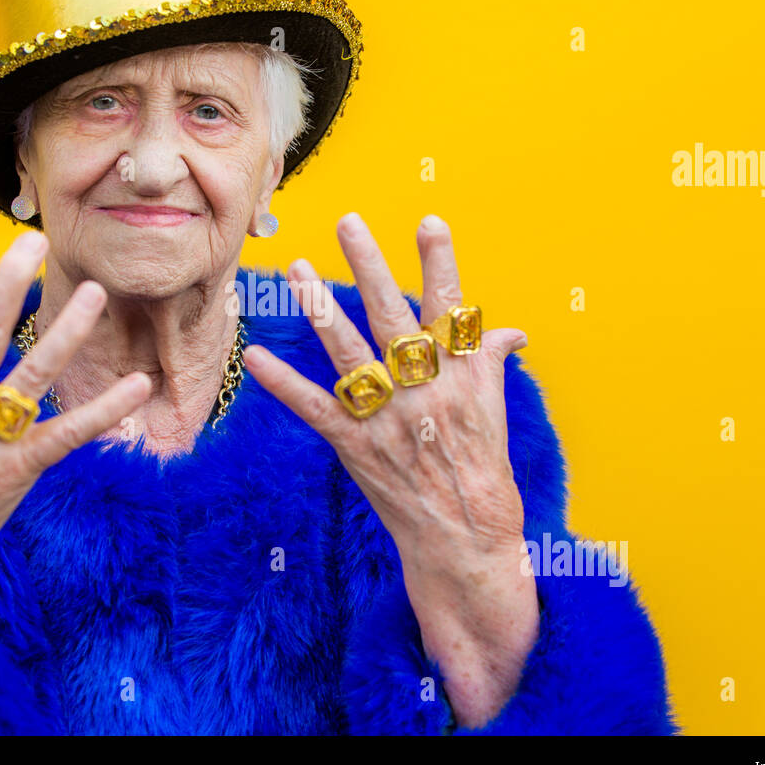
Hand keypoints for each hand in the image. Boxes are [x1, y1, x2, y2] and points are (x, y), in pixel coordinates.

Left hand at [244, 212, 538, 728]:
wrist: (466, 544)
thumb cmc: (483, 475)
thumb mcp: (495, 414)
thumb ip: (489, 364)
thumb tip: (509, 330)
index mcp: (462, 378)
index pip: (451, 310)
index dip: (440, 265)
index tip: (428, 221)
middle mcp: (425, 391)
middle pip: (393, 317)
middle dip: (370, 266)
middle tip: (349, 222)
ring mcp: (389, 419)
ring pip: (349, 353)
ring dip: (320, 308)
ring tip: (296, 270)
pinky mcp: (357, 448)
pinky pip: (314, 409)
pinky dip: (283, 382)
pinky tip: (255, 356)